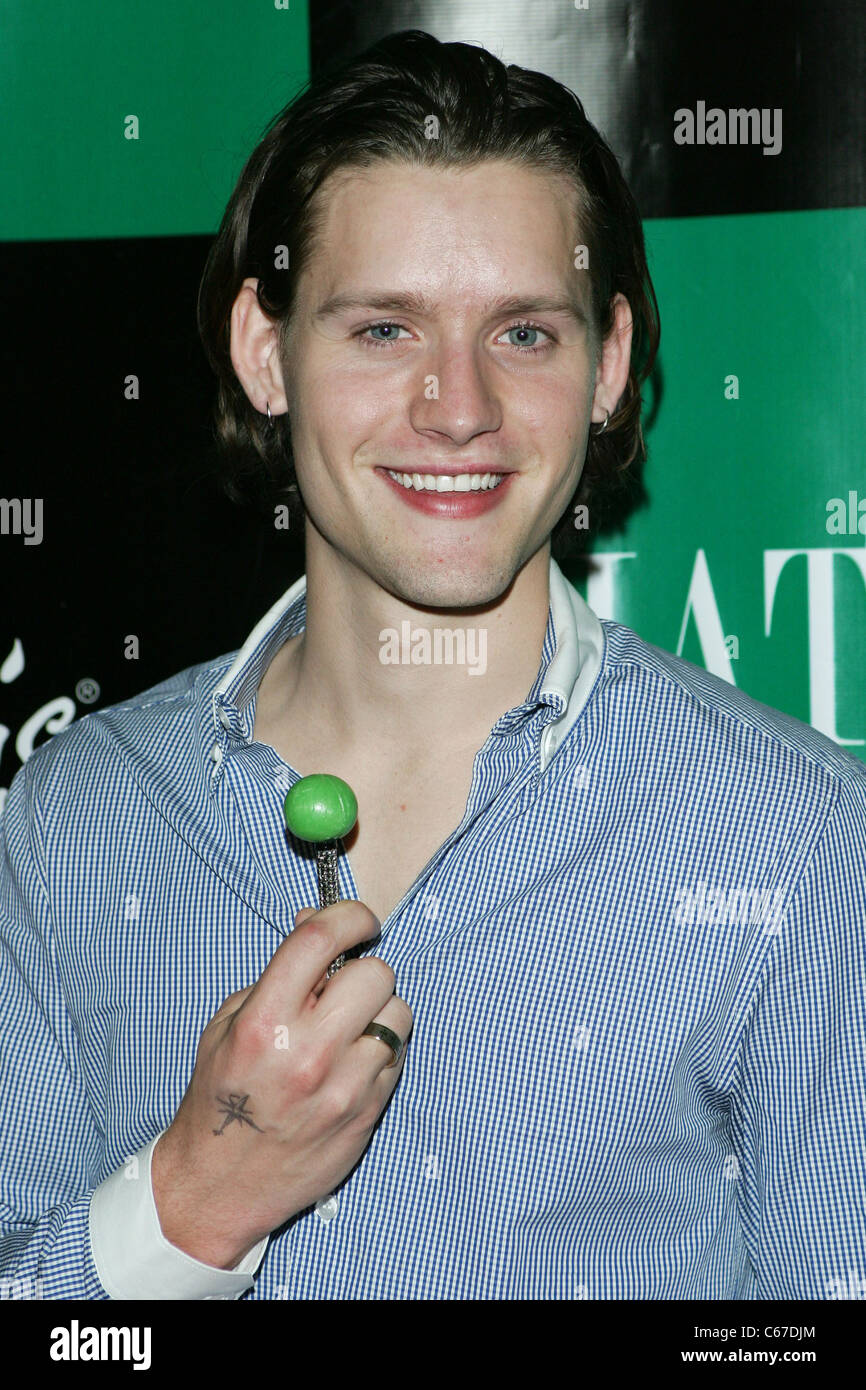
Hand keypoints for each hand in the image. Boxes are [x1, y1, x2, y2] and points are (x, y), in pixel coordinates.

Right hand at [151, 899, 411, 1267]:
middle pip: (375, 974)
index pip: (320, 940)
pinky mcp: (367, 1115)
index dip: (349, 915)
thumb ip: (279, 974)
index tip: (358, 919)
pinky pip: (398, 1057)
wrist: (219, 1185)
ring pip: (398, 1014)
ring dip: (377, 1013)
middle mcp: (307, 1052)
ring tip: (348, 1031)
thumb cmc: (222, 1097)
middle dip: (361, 972)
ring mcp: (344, 1087)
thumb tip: (317, 922)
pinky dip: (381, 1051)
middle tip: (342, 990)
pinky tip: (352, 1064)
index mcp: (264, 1022)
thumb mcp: (228, 1025)